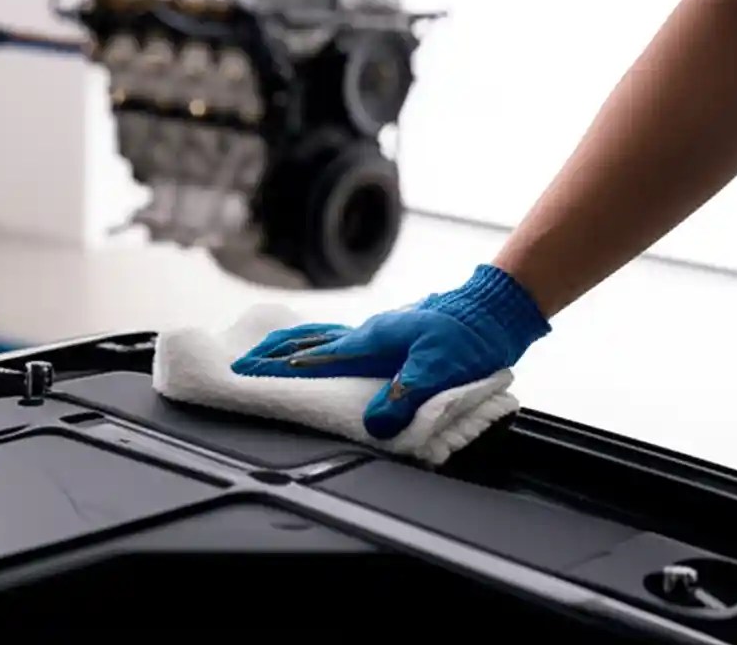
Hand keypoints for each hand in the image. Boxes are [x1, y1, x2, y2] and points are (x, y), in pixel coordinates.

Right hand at [230, 264, 550, 438]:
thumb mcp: (439, 370)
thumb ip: (405, 396)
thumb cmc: (469, 337)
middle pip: (308, 343)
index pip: (311, 359)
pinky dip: (317, 341)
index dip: (276, 369)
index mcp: (368, 343)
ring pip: (322, 337)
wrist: (493, 309)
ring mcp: (376, 333)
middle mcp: (365, 335)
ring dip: (292, 346)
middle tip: (243, 363)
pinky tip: (319, 347)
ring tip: (269, 353)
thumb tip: (375, 426)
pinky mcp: (389, 335)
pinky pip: (340, 338)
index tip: (243, 373)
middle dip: (273, 354)